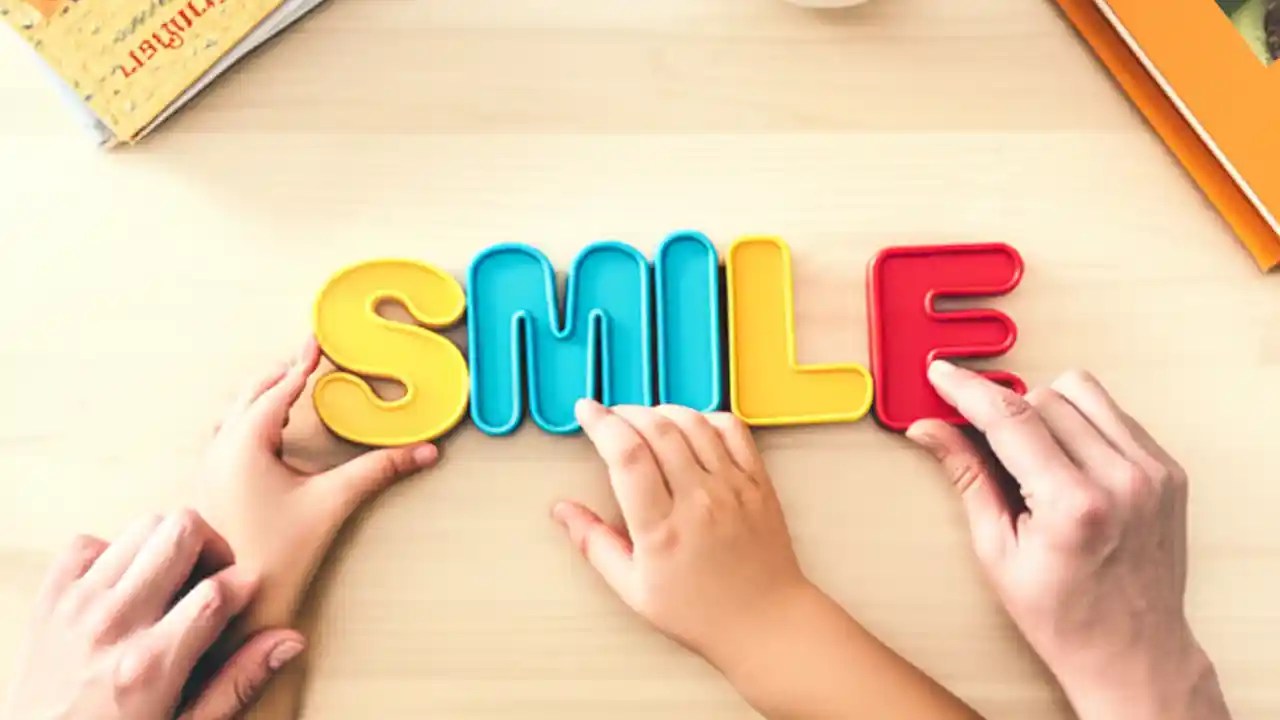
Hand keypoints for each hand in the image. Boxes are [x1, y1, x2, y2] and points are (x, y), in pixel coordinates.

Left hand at [3, 511, 300, 719]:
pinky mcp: (51, 598)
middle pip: (181, 532)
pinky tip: (124, 585)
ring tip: (171, 580)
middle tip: (211, 577)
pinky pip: (89, 542)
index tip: (246, 592)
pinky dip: (112, 554)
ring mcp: (77, 605)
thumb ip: (238, 682)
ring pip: (143, 526)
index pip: (217, 591)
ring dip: (166, 546)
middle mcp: (113, 624)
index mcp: (152, 664)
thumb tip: (289, 641)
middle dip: (210, 546)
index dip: (244, 583)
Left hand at [198, 336, 440, 629]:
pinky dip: (249, 420)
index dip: (304, 363)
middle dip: (282, 372)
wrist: (234, 608)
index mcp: (244, 443)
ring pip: (233, 415)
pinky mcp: (210, 489)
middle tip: (308, 356)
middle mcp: (219, 450)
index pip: (279, 387)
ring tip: (289, 384)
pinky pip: (227, 437)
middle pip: (251, 393)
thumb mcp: (331, 504)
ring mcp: (209, 470)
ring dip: (263, 394)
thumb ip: (378, 470)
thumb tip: (423, 452)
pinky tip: (265, 433)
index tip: (317, 340)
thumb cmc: (273, 558)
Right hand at [552, 400, 806, 655]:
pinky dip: (705, 416)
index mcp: (662, 529)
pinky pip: (732, 429)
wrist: (766, 622)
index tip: (585, 411)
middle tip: (609, 416)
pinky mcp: (758, 482)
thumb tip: (562, 510)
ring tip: (643, 419)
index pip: (627, 455)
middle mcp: (699, 500)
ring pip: (693, 422)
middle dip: (625, 412)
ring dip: (661, 410)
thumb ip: (594, 544)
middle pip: (657, 429)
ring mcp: (733, 487)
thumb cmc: (699, 612)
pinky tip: (689, 426)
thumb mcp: (633, 589)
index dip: (601, 423)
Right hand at [907, 361, 1230, 719]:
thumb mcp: (997, 550)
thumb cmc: (1064, 615)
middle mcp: (1121, 480)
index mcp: (1073, 506)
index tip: (942, 375)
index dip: (967, 389)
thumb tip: (930, 429)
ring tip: (1034, 453)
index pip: (1009, 419)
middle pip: (1044, 398)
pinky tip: (1069, 460)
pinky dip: (1083, 423)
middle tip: (986, 442)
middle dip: (1006, 412)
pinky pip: (1115, 414)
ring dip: (1047, 408)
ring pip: (1083, 392)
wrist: (1132, 651)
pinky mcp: (1169, 470)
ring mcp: (1153, 472)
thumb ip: (966, 476)